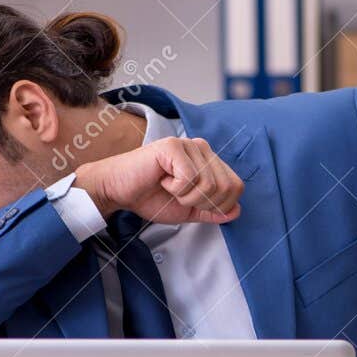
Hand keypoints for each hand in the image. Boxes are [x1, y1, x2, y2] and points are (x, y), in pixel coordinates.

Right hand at [75, 136, 243, 225]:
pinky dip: (176, 188)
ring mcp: (188, 145)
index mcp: (209, 161)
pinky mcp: (173, 146)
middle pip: (225, 187)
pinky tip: (162, 180)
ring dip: (186, 196)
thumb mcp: (188, 209)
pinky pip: (190, 178)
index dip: (220, 205)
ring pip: (208, 184)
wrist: (119, 192)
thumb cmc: (151, 197)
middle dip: (201, 203)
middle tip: (178, 195)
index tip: (194, 204)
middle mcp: (202, 148)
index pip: (236, 186)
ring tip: (169, 187)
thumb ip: (213, 211)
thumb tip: (236, 211)